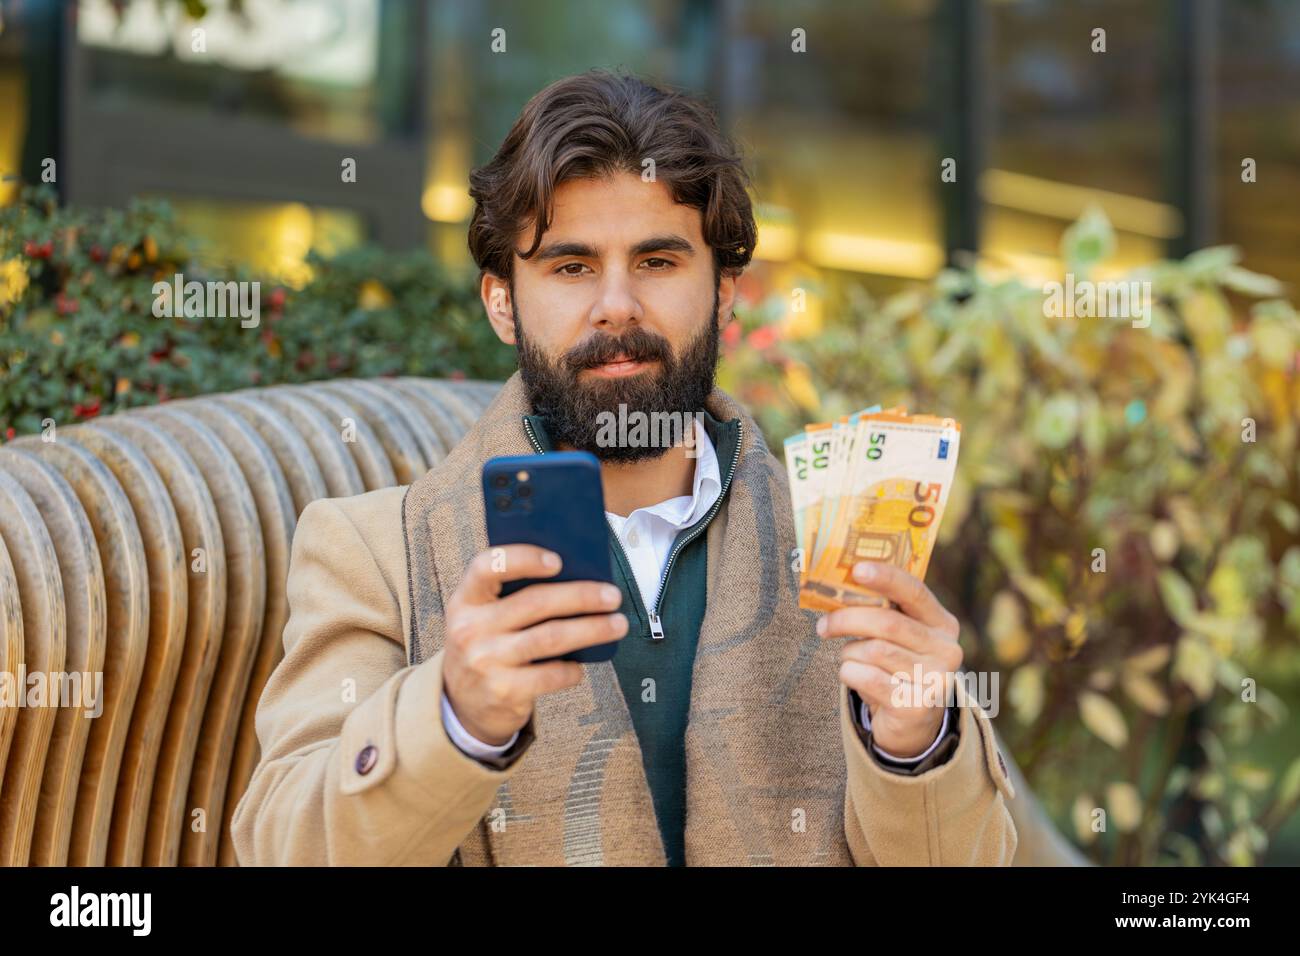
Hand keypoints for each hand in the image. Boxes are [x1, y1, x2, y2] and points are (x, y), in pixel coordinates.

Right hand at [442, 545, 627, 744]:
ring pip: (550, 637)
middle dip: (581, 596)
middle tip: (613, 595)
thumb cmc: (487, 646)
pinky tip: (582, 665)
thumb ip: (513, 595)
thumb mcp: (484, 617)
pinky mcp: (502, 690)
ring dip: (591, 629)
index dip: (523, 558)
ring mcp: (485, 661)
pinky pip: (549, 674)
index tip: (559, 560)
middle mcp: (470, 628)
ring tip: (617, 624)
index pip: (487, 567)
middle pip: (534, 602)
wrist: (463, 705)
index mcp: (466, 600)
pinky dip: (572, 669)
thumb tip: (577, 576)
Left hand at [816, 561, 961, 757]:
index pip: (915, 591)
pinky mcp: (916, 707)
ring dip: (849, 653)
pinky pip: (866, 678)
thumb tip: (837, 587)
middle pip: (887, 623)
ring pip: (873, 651)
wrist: (912, 722)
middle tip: (824, 625)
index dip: (885, 578)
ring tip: (850, 657)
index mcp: (943, 624)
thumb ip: (882, 612)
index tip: (857, 568)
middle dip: (847, 619)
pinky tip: (854, 675)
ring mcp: (935, 681)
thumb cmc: (896, 666)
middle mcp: (947, 650)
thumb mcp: (899, 637)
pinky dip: (850, 673)